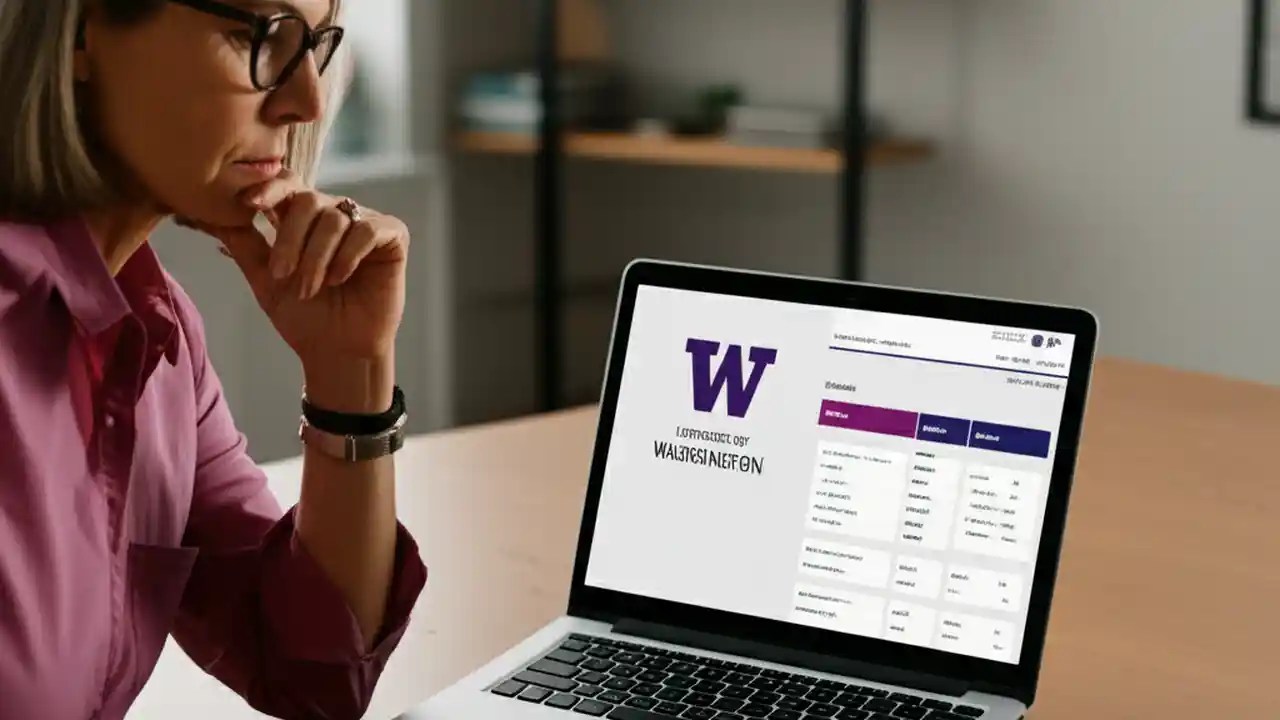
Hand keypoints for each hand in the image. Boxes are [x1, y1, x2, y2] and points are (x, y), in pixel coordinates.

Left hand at [182, 171, 408, 408]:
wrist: (338, 352)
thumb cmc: (303, 317)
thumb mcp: (264, 277)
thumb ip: (241, 241)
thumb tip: (202, 212)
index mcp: (303, 219)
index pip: (287, 183)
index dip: (270, 186)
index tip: (250, 203)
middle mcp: (334, 214)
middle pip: (307, 200)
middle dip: (291, 238)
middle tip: (282, 274)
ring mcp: (364, 223)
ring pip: (335, 217)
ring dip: (317, 256)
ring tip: (312, 288)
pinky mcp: (393, 237)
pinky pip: (367, 229)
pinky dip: (349, 255)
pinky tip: (341, 278)